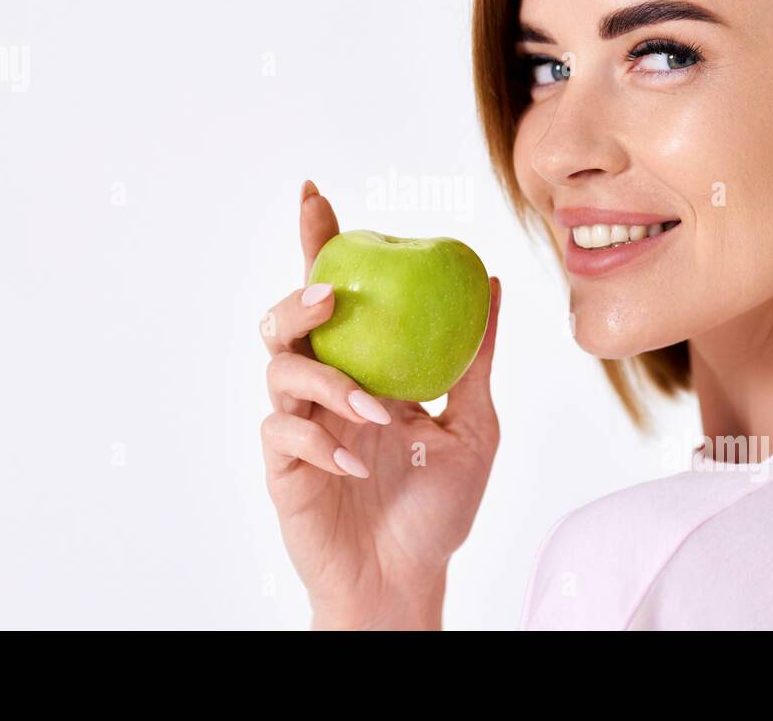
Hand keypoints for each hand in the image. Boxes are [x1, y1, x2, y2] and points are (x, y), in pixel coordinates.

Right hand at [259, 180, 501, 629]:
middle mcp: (324, 386)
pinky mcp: (282, 465)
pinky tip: (357, 462)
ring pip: (280, 369)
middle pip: (284, 320)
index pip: (335, 293)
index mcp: (364, 365)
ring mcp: (299, 424)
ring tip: (375, 409)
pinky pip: (284, 433)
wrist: (408, 578)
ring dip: (329, 380)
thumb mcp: (472, 425)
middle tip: (332, 295)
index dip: (319, 241)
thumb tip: (491, 282)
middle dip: (298, 296)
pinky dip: (320, 439)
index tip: (316, 194)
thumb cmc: (436, 505)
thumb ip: (473, 358)